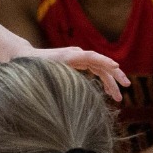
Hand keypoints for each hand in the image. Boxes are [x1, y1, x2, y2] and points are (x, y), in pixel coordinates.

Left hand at [14, 44, 128, 101]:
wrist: (25, 57)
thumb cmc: (32, 66)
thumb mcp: (43, 72)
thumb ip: (55, 76)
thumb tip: (67, 86)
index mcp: (70, 55)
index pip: (92, 56)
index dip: (104, 61)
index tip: (116, 67)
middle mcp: (76, 54)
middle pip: (101, 63)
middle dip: (115, 75)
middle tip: (126, 86)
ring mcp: (78, 57)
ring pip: (100, 68)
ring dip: (110, 82)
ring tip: (118, 97)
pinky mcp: (77, 62)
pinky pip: (95, 70)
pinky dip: (102, 80)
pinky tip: (107, 91)